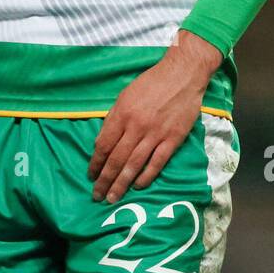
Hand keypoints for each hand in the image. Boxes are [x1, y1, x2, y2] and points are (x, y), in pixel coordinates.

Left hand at [88, 31, 222, 204]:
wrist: (183, 75)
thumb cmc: (151, 83)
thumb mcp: (125, 95)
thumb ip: (114, 118)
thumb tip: (104, 142)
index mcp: (122, 114)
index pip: (104, 145)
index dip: (95, 163)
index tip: (90, 175)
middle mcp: (137, 126)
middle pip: (117, 159)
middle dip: (105, 179)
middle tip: (97, 195)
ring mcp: (156, 134)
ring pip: (134, 165)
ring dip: (122, 183)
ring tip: (113, 197)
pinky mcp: (173, 139)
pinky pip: (157, 162)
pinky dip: (146, 176)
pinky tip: (137, 186)